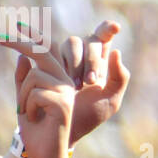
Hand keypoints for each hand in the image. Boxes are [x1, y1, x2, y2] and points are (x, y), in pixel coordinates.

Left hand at [3, 22, 75, 157]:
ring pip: (33, 77)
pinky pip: (35, 94)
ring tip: (26, 111)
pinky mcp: (63, 102)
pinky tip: (34, 117)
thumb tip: (24, 54)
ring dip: (22, 96)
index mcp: (57, 77)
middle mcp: (65, 79)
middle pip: (41, 53)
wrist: (45, 152)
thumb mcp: (24, 100)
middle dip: (19, 42)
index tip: (15, 25)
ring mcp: (66, 90)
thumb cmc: (35, 127)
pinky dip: (27, 107)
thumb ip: (24, 78)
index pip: (46, 50)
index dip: (32, 36)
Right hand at [49, 20, 130, 143]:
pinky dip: (38, 51)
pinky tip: (44, 66)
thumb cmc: (88, 116)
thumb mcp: (110, 101)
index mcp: (98, 58)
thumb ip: (119, 77)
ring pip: (67, 44)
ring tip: (74, 87)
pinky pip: (39, 52)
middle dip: (90, 60)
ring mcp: (59, 59)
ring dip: (73, 63)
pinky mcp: (41, 67)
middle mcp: (79, 54)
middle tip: (90, 83)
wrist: (61, 130)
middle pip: (85, 41)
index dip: (108, 28)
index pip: (103, 35)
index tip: (116, 27)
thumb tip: (116, 52)